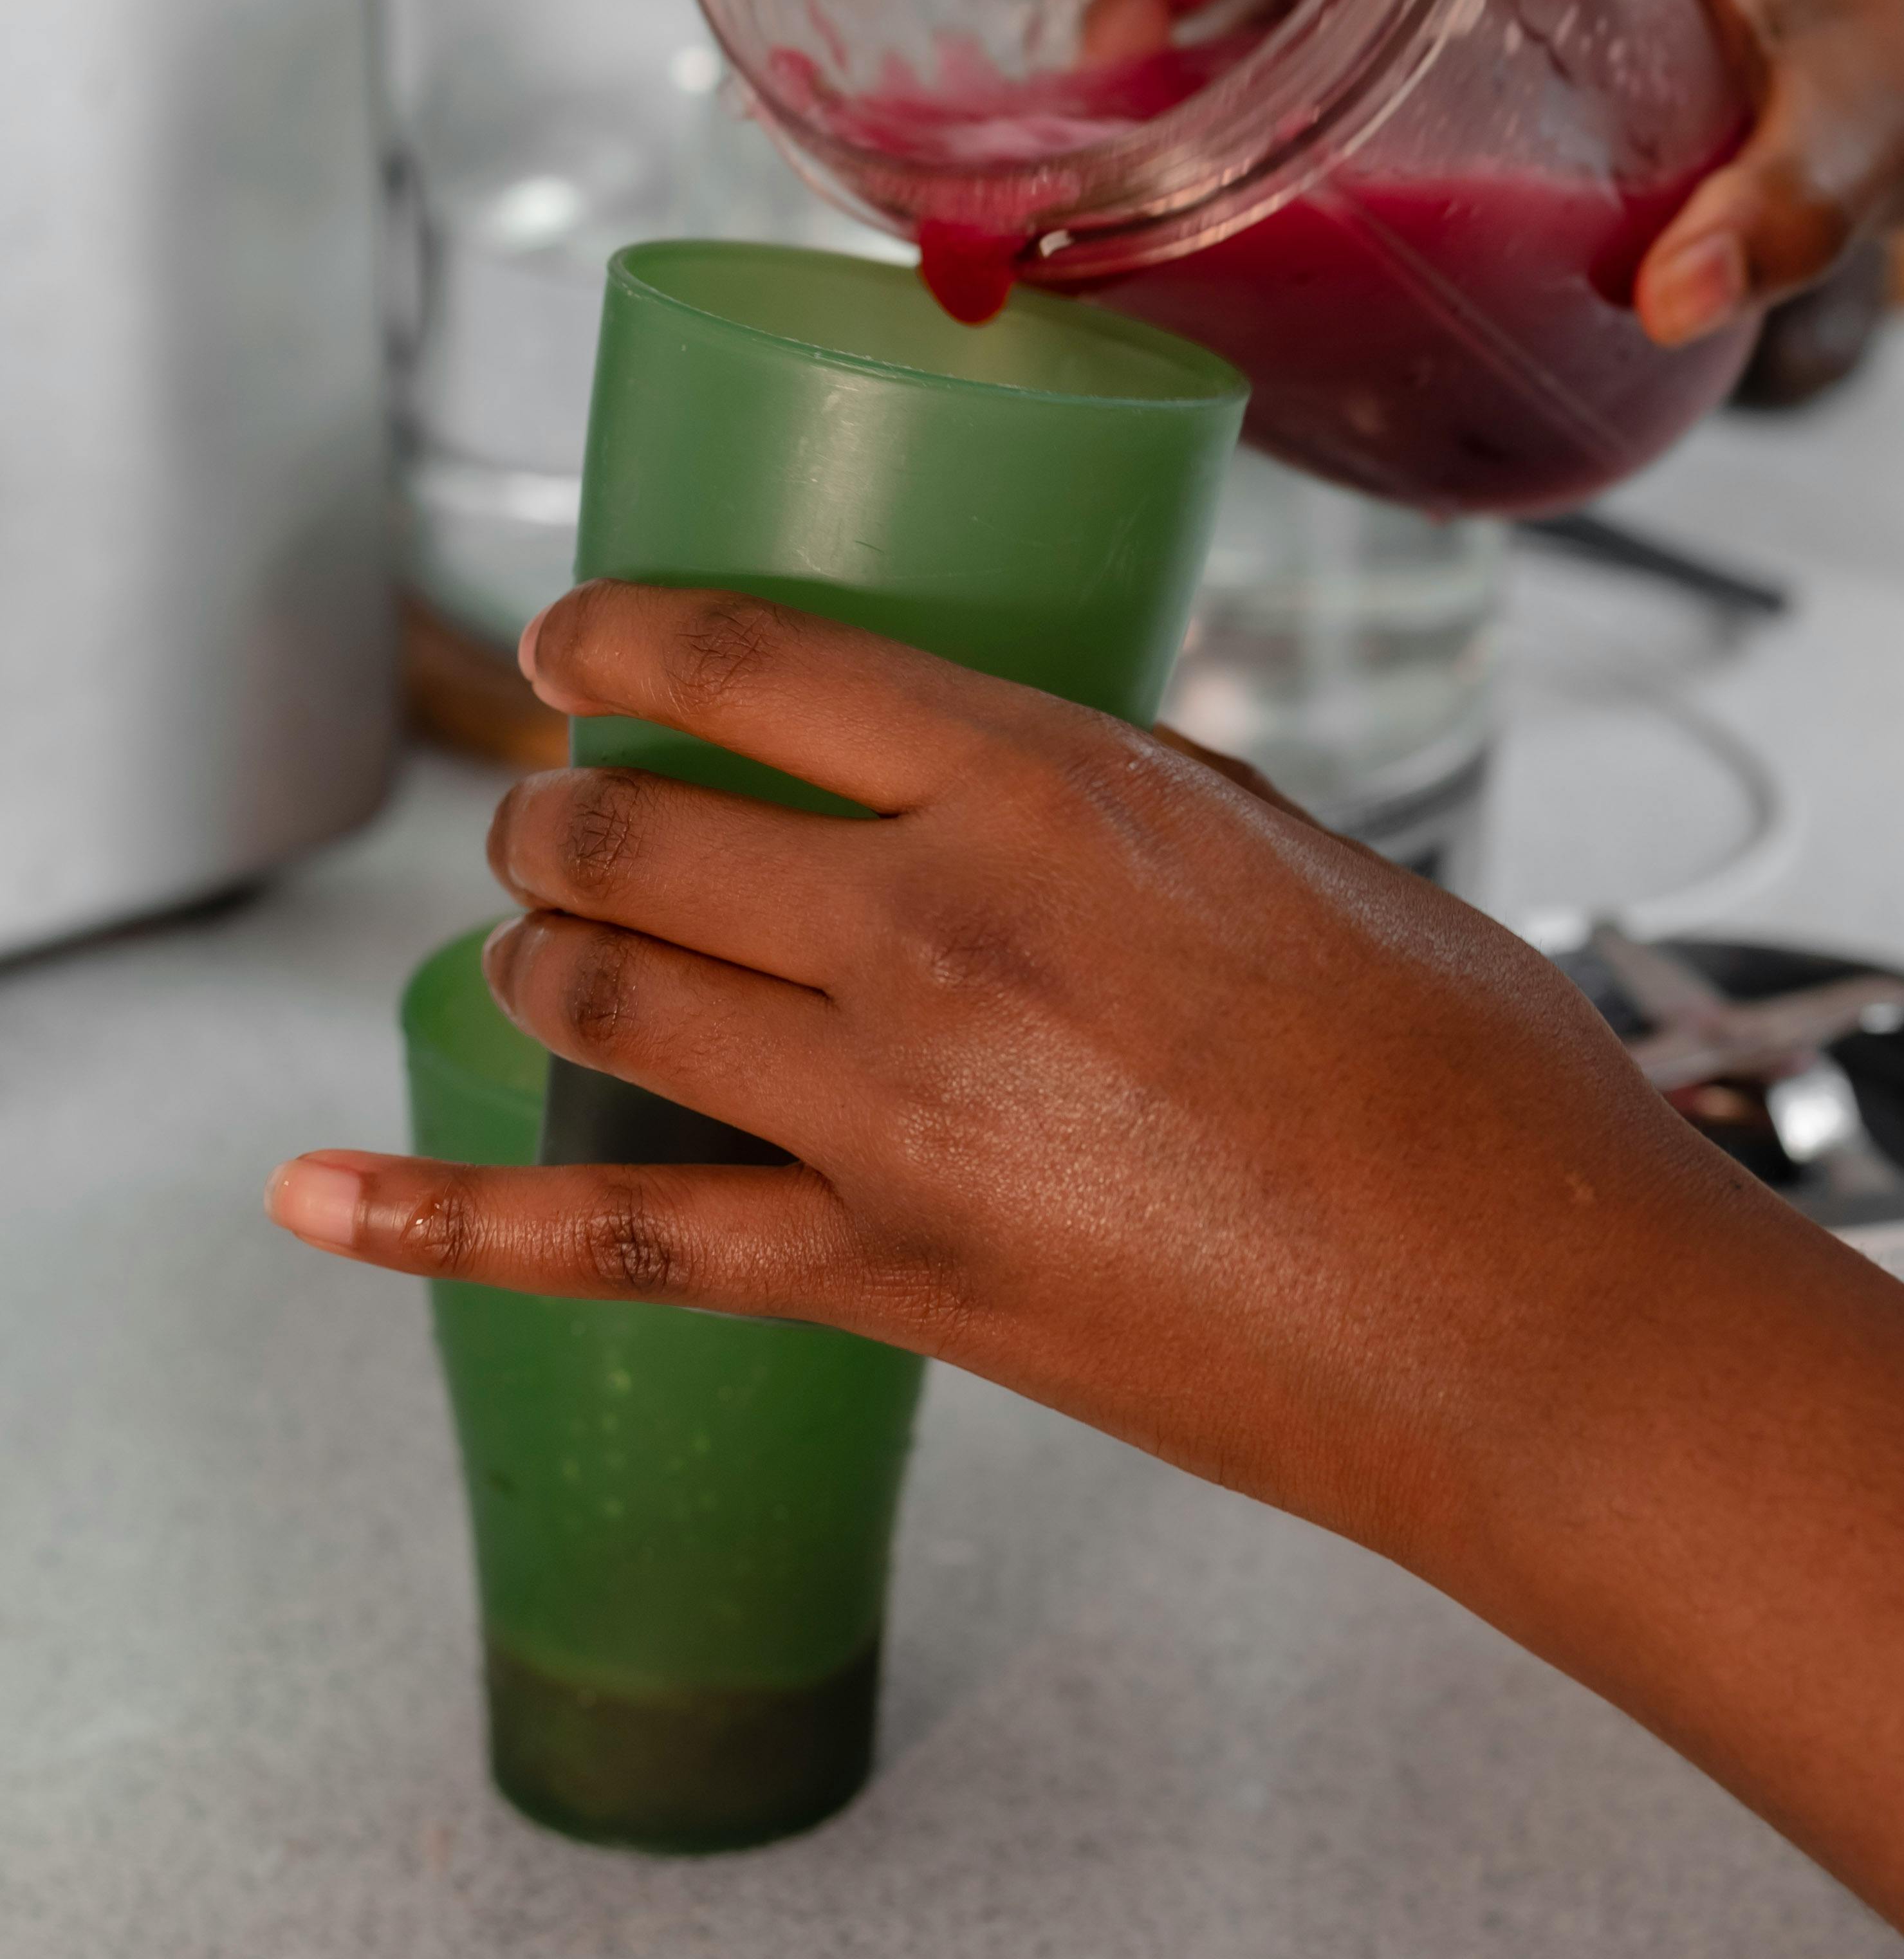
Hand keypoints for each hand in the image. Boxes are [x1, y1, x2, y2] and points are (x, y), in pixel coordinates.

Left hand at [267, 581, 1746, 1560]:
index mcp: (1049, 793)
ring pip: (598, 991)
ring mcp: (893, 1120)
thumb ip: (1138, 807)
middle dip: (561, 810)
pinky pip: (608, 1241)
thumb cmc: (1476, 1085)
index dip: (615, 635)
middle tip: (565, 812)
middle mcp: (935, 933)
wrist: (1530, 1322)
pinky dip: (438, 1218)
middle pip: (631, 831)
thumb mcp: (1308, 864)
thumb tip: (1034, 774)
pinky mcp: (888, 1285)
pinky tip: (318, 1194)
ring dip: (542, 947)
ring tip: (553, 942)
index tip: (569, 641)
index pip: (747, 664)